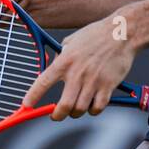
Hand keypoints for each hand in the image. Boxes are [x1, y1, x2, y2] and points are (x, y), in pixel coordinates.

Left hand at [20, 15, 136, 119]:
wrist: (122, 33)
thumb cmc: (96, 35)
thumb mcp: (71, 41)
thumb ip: (60, 56)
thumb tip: (52, 68)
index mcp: (64, 61)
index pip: (43, 83)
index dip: (33, 97)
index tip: (27, 105)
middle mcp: (77, 73)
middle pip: (64, 106)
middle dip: (57, 115)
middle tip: (56, 116)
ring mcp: (93, 81)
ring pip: (80, 109)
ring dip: (76, 113)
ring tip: (76, 108)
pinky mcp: (108, 86)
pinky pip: (98, 107)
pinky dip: (93, 110)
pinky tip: (92, 104)